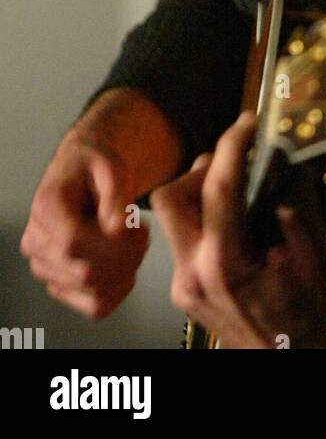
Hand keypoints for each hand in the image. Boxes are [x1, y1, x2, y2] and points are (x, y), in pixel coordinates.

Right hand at [21, 129, 150, 318]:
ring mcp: (45, 267)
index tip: (139, 224)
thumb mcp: (112, 166)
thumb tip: (117, 229)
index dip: (113, 243)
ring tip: (135, 242)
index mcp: (44, 208)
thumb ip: (116, 194)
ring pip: (93, 292)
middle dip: (127, 255)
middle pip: (85, 272)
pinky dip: (120, 289)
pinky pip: (95, 306)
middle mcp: (36, 242)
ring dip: (126, 270)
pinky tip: (127, 264)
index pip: (72, 243)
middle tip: (143, 231)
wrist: (85, 172)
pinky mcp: (60, 284)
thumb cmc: (96, 165)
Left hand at [151, 111, 325, 348]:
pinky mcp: (187, 290)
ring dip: (199, 192)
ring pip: (172, 218)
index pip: (217, 188)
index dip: (232, 145)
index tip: (247, 123)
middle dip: (201, 169)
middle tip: (237, 161)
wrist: (300, 364)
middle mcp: (194, 276)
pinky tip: (237, 218)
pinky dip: (205, 216)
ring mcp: (185, 286)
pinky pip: (184, 238)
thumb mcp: (319, 259)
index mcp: (226, 267)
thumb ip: (300, 208)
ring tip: (239, 187)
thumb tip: (290, 164)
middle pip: (171, 198)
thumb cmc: (313, 319)